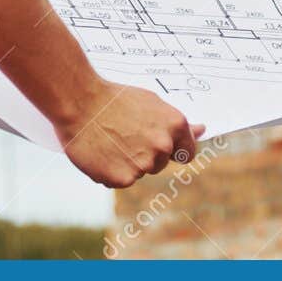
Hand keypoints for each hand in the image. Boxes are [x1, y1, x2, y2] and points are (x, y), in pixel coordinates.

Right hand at [56, 79, 205, 188]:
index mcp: (175, 126)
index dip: (173, 150)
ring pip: (139, 172)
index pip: (187, 153)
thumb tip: (201, 130)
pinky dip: (110, 172)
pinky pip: (120, 181)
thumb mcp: (152, 103)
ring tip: (109, 142)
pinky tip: (101, 153)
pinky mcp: (122, 179)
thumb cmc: (115, 99)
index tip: (160, 147)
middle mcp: (163, 147)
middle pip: (160, 164)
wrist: (80, 102)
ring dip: (127, 164)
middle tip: (123, 135)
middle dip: (144, 154)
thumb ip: (176, 123)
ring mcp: (143, 164)